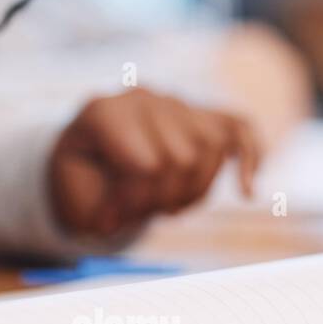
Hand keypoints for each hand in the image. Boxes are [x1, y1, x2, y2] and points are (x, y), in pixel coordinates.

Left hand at [49, 88, 260, 239]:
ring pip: (212, 146)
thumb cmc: (78, 180)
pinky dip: (249, 157)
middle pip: (184, 158)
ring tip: (165, 207)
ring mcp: (172, 102)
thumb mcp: (73, 195)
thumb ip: (100, 207)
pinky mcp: (198, 113)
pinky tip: (246, 190)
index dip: (132, 204)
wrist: (82, 157)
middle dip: (162, 201)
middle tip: (137, 216)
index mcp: (103, 111)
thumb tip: (119, 225)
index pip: (145, 164)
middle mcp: (142, 98)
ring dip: (194, 190)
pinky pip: (238, 128)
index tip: (108, 222)